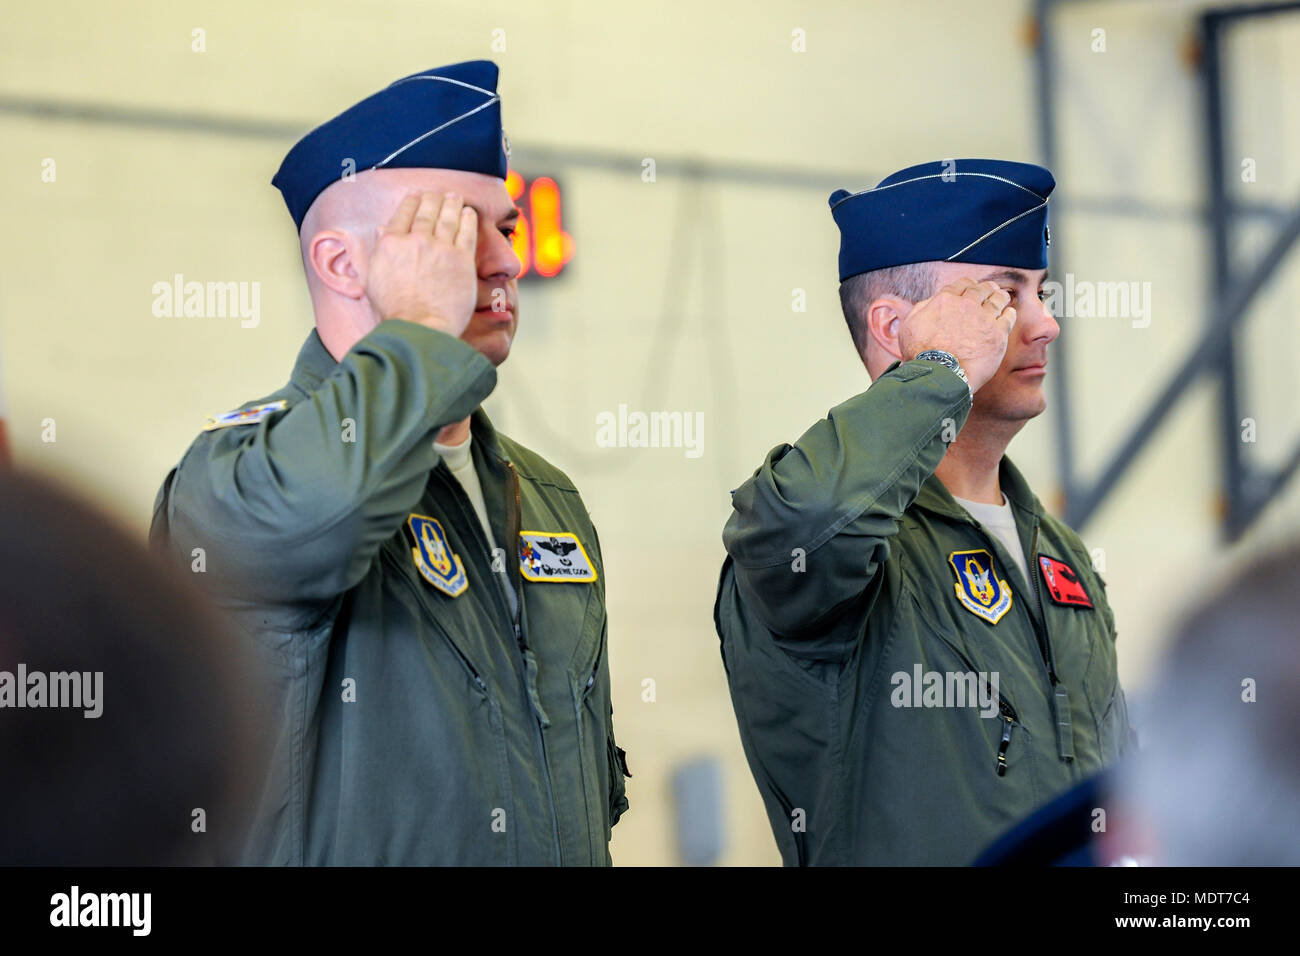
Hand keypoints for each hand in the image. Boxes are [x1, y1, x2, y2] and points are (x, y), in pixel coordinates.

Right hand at [364, 191, 478, 336]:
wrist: (419, 328)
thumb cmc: (394, 311)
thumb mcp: (373, 279)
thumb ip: (377, 252)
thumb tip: (380, 230)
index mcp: (391, 244)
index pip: (403, 213)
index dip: (412, 202)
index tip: (417, 197)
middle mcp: (415, 240)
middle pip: (427, 211)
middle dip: (434, 199)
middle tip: (439, 195)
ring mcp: (440, 248)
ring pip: (448, 217)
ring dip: (452, 204)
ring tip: (455, 198)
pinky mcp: (461, 259)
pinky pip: (467, 232)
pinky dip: (468, 219)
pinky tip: (469, 214)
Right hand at [898, 277, 1016, 391]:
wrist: (940, 374)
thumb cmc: (921, 355)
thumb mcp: (910, 326)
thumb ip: (922, 309)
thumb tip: (931, 301)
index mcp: (945, 300)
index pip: (961, 284)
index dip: (968, 284)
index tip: (971, 287)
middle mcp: (966, 305)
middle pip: (981, 289)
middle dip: (986, 288)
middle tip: (990, 289)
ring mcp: (984, 318)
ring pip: (997, 299)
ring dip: (1000, 296)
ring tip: (1002, 297)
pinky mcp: (998, 334)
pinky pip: (1008, 318)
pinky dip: (1009, 313)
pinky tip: (1009, 313)